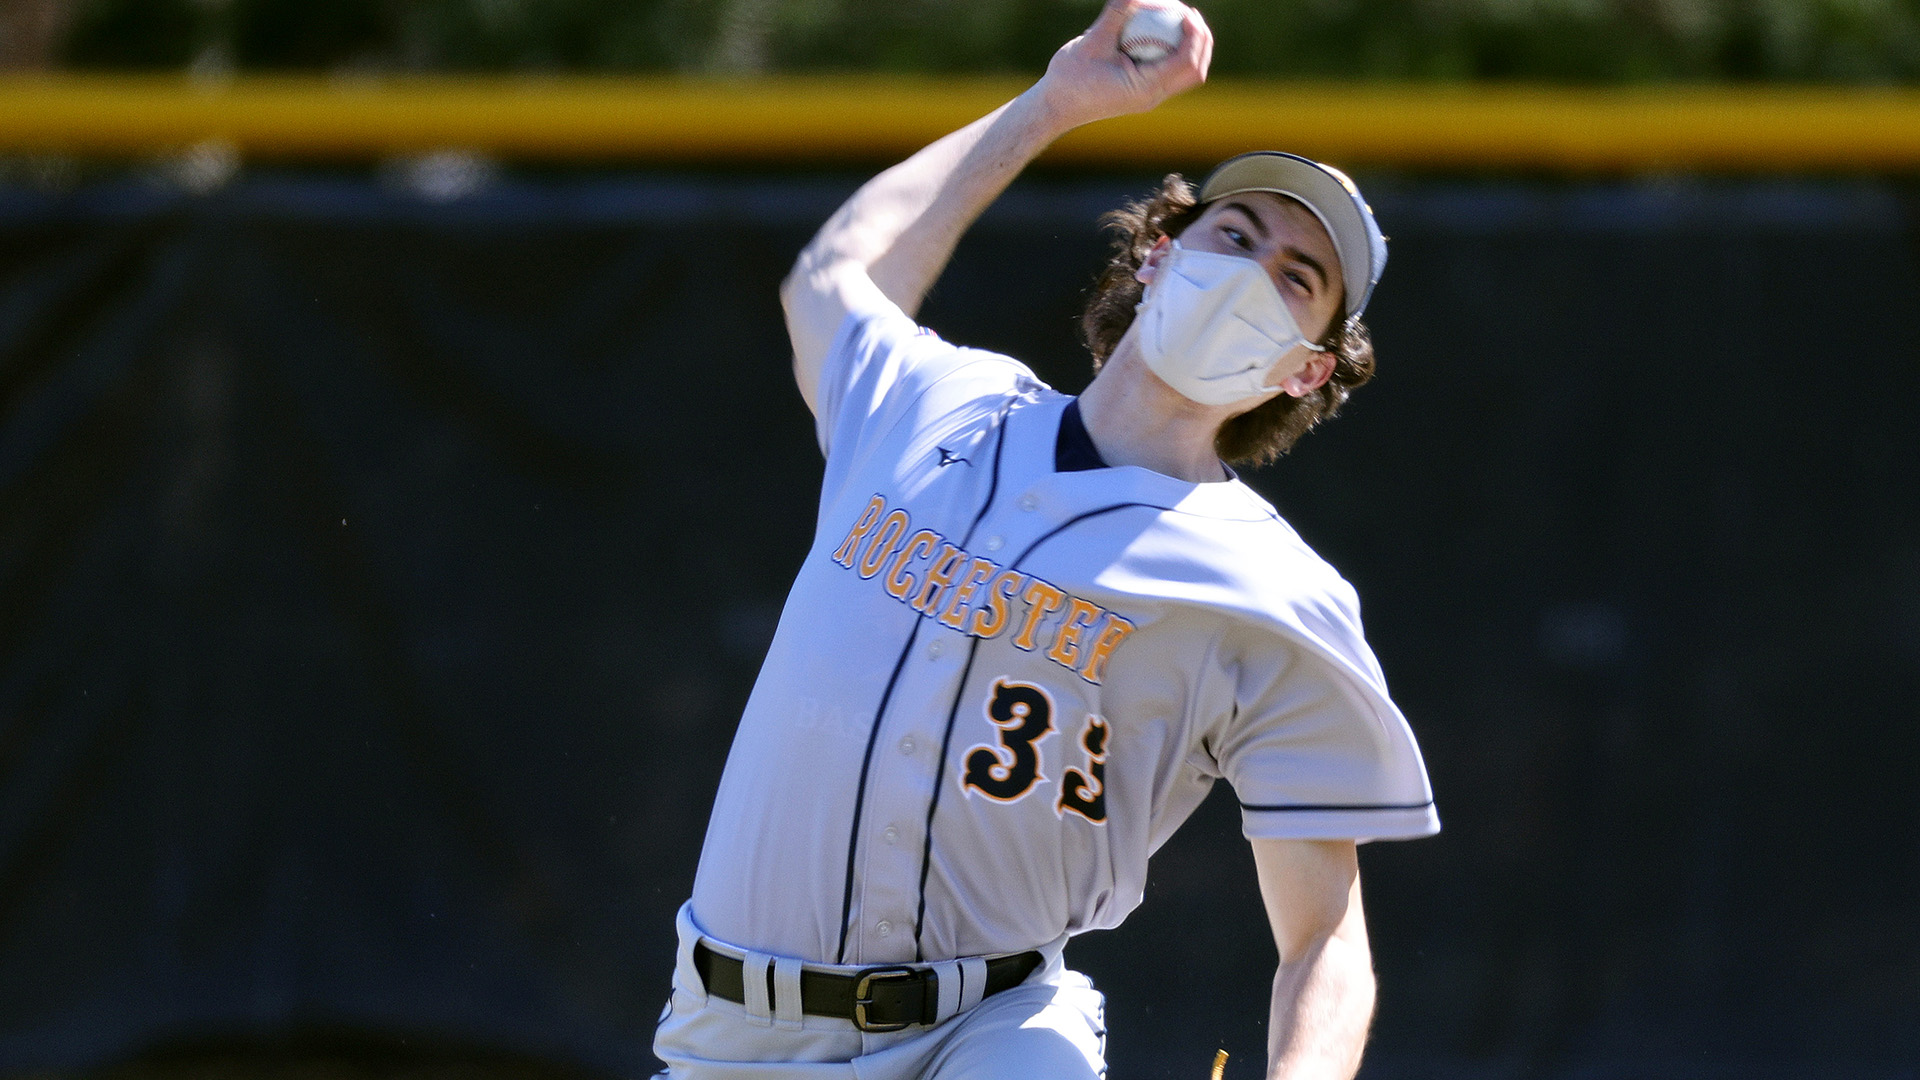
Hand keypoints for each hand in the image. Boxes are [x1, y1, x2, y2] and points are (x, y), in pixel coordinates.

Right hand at [1033, 0, 1212, 132]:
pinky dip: (1174, 52)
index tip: (1186, 12)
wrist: (1055, 106)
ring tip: (1181, 21)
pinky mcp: (1143, 93)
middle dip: (1201, 41)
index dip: (1195, 36)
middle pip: (1195, 72)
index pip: (1186, 63)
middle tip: (1189, 14)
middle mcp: (1152, 97)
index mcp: (1145, 89)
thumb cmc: (1068, 78)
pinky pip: (1169, 73)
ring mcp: (1150, 97)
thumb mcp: (1091, 41)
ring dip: (1191, 48)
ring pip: (1186, 75)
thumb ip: (1116, 15)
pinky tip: (1162, 31)